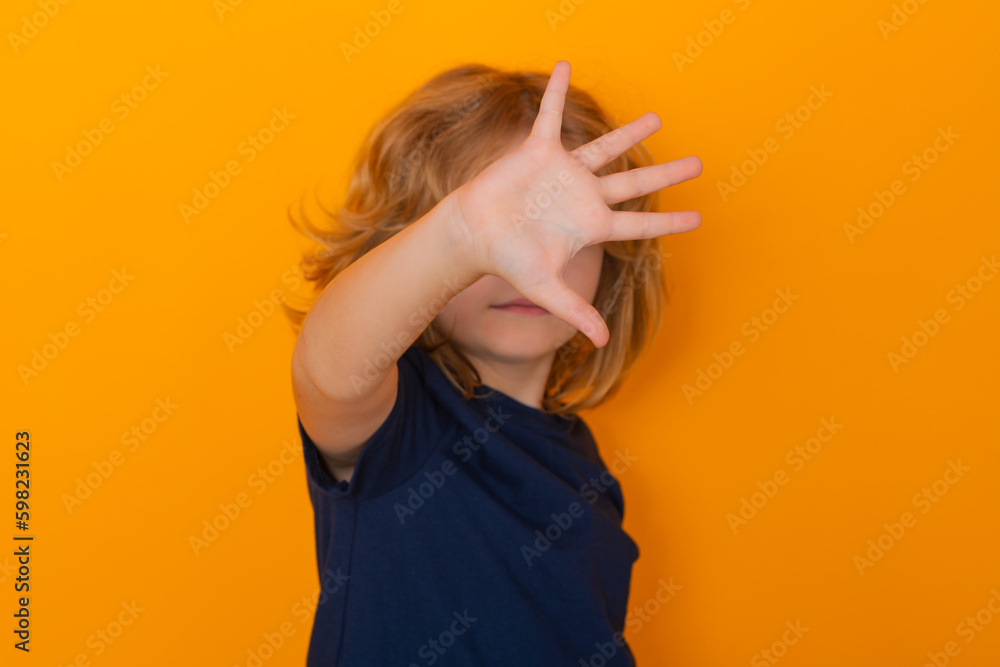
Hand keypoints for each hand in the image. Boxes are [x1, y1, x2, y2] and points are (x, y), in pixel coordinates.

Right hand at [445, 60, 702, 347]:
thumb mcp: (545, 288)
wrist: (474, 236)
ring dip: (630, 131)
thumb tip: (600, 341)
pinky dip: (555, 91)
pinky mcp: (538, 152)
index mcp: (591, 225)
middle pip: (634, 180)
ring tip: (657, 117)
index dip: (668, 221)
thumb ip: (575, 311)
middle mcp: (584, 195)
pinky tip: (564, 65)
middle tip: (698, 164)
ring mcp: (564, 172)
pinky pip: (549, 116)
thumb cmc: (509, 260)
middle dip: (666, 172)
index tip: (697, 219)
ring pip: (606, 147)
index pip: (639, 222)